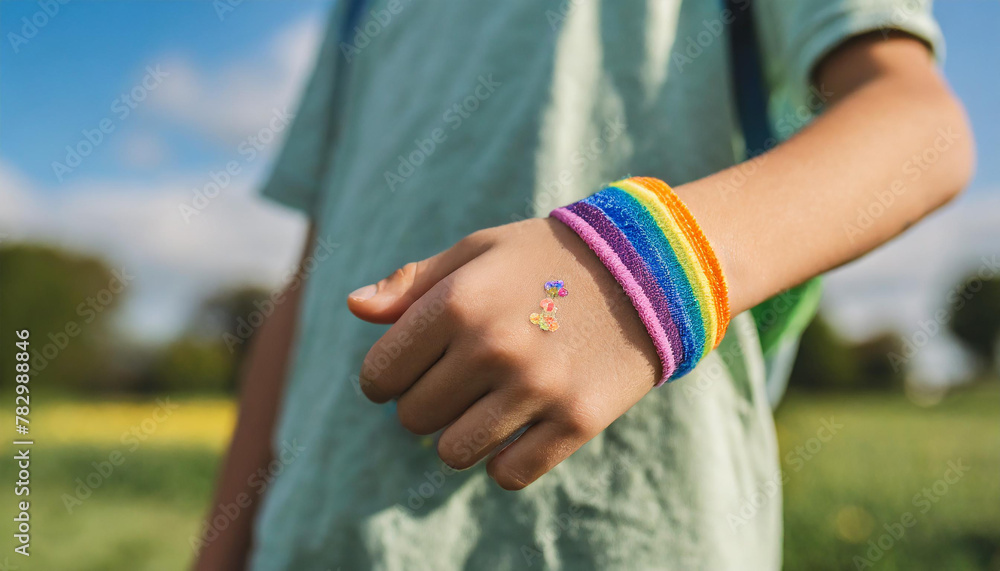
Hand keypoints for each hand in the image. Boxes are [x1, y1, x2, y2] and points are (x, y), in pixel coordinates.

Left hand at [348, 217, 659, 489]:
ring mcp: (536, 388)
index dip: (385, 378)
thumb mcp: (479, 251)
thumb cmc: (548, 258)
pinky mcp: (576, 422)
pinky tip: (519, 428)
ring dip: (460, 436)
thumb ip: (412, 283)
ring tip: (484, 407)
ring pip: (454, 454)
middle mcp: (492, 347)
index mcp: (458, 301)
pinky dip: (505, 460)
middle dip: (425, 403)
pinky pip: (509, 475)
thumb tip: (354, 307)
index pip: (379, 375)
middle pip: (413, 418)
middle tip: (457, 381)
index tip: (408, 371)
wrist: (649, 268)